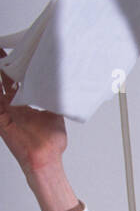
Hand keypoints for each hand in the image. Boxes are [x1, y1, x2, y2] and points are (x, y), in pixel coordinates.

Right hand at [0, 61, 66, 177]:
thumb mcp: (55, 114)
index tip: (16, 54)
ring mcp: (6, 112)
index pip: (16, 81)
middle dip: (1, 65)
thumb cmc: (51, 144)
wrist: (46, 160)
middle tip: (1, 50)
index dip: (15, 67)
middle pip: (3, 80)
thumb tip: (62, 86)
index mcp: (25, 104)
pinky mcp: (1, 120)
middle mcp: (14, 106)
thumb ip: (54, 99)